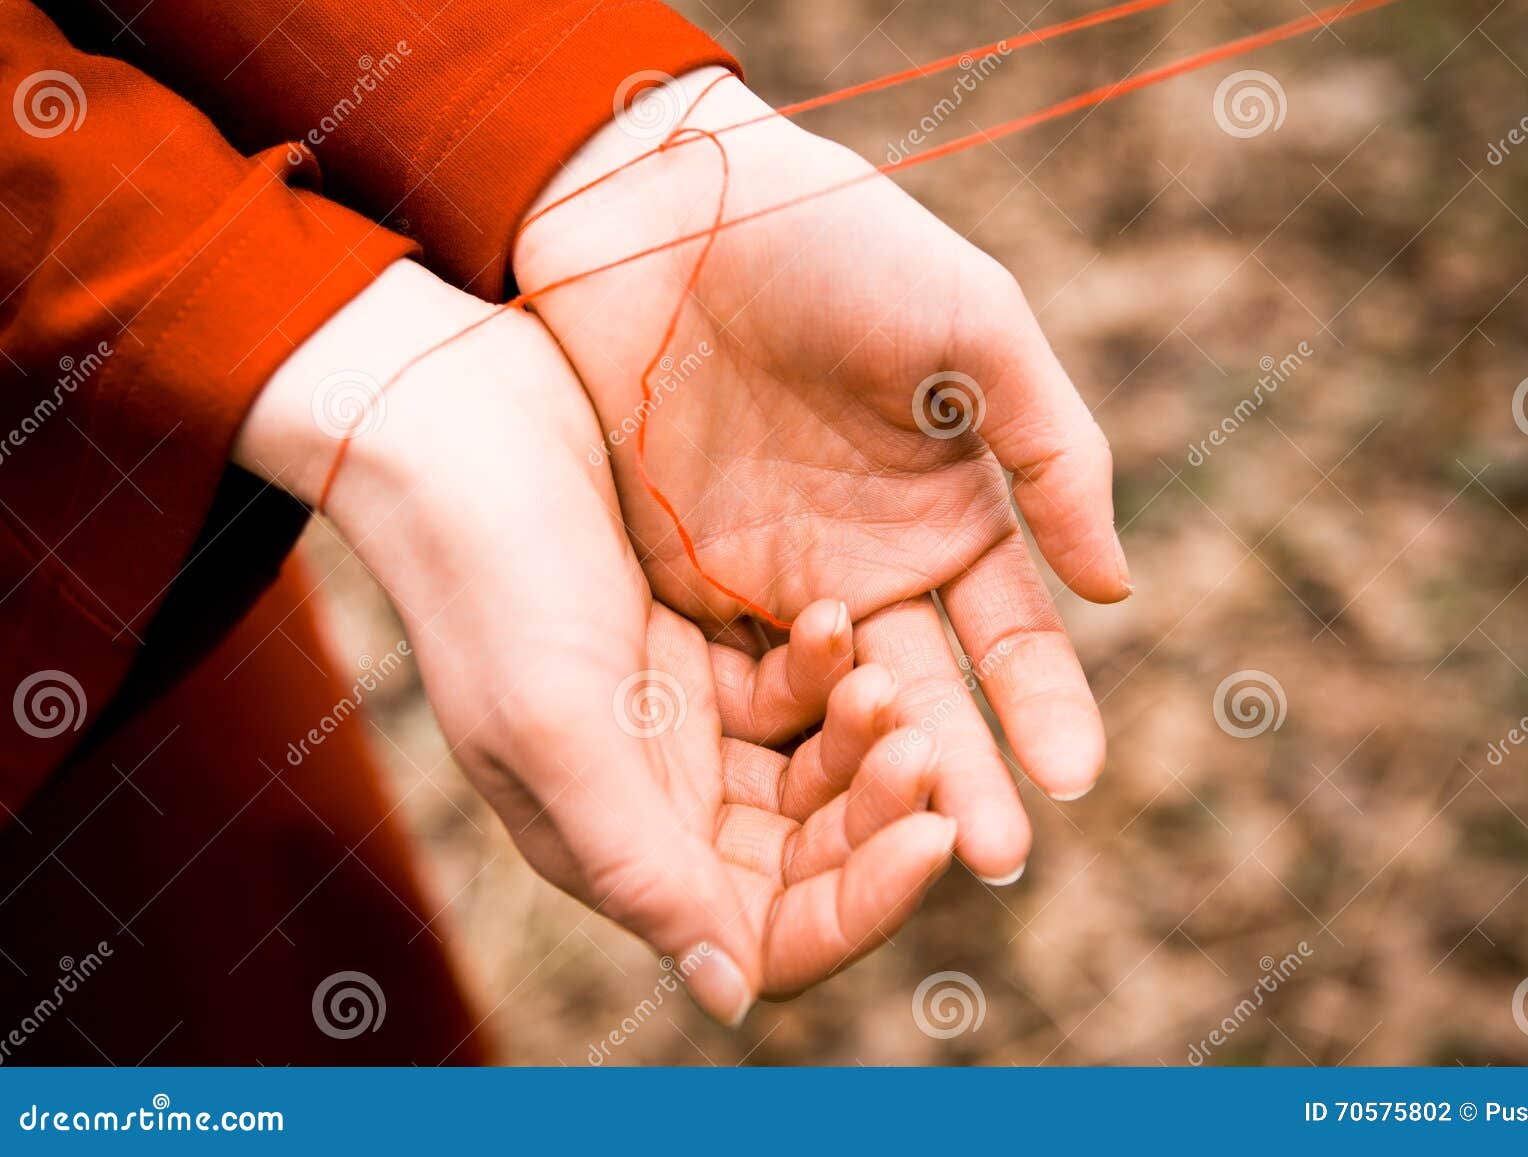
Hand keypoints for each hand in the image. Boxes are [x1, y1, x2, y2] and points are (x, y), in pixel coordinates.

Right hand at [233, 259, 952, 1022]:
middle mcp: (657, 804)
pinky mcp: (701, 654)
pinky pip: (796, 689)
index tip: (934, 836)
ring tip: (869, 672)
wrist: (459, 423)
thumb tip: (731, 999)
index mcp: (615, 848)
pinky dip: (825, 665)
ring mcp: (683, 730)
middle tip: (920, 746)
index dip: (858, 906)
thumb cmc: (486, 578)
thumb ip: (640, 867)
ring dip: (859, 735)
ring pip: (815, 773)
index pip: (765, 932)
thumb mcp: (555, 729)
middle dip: (874, 812)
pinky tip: (829, 618)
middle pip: (807, 857)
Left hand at [514, 69, 1129, 881]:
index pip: (1013, 637)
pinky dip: (768, 739)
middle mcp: (871, 566)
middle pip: (928, 696)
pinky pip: (735, 680)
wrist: (667, 210)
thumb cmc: (834, 245)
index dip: (1046, 705)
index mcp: (950, 511)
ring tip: (901, 850)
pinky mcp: (689, 583)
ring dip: (869, 780)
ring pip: (833, 712)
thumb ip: (1052, 448)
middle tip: (995, 861)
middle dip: (965, 777)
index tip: (1075, 778)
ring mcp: (778, 584)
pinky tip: (790, 796)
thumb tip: (1116, 587)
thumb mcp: (970, 327)